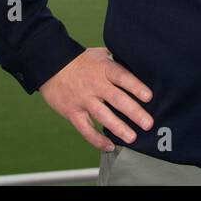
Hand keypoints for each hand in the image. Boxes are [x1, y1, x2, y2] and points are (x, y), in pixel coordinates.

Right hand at [39, 47, 153, 151]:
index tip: (148, 96)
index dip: (135, 86)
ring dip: (118, 128)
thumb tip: (139, 67)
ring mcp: (83, 99)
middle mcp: (94, 84)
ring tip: (132, 138)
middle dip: (133, 112)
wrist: (52, 65)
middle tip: (147, 124)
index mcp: (104, 68)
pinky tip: (109, 146)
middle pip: (116, 99)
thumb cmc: (83, 61)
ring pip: (102, 115)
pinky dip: (97, 139)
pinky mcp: (72, 112)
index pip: (122, 77)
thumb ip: (118, 62)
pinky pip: (85, 129)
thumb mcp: (101, 54)